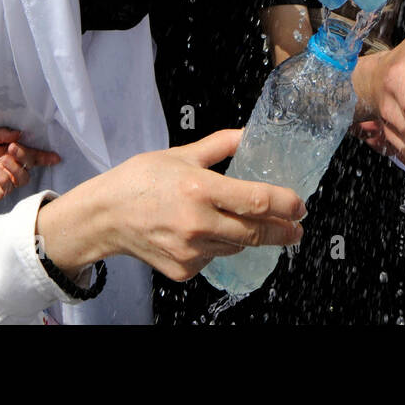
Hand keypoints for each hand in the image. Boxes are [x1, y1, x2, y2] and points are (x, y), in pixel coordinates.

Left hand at [0, 128, 60, 202]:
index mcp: (11, 153)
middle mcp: (12, 166)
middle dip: (25, 156)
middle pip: (30, 164)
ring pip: (23, 177)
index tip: (56, 157)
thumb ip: (2, 135)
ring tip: (3, 162)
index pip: (32, 155)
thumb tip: (19, 134)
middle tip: (13, 149)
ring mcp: (6, 179)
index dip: (45, 156)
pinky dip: (5, 179)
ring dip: (16, 168)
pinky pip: (9, 187)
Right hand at [84, 129, 305, 281]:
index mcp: (199, 188)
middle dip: (282, 230)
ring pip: (236, 246)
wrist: (104, 216)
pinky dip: (217, 246)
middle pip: (256, 232)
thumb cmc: (139, 181)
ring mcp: (190, 251)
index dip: (285, 204)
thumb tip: (249, 135)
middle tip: (296, 228)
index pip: (257, 201)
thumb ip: (220, 145)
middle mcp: (197, 223)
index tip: (300, 205)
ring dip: (247, 236)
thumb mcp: (180, 153)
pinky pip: (214, 258)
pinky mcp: (183, 269)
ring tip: (245, 224)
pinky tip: (204, 232)